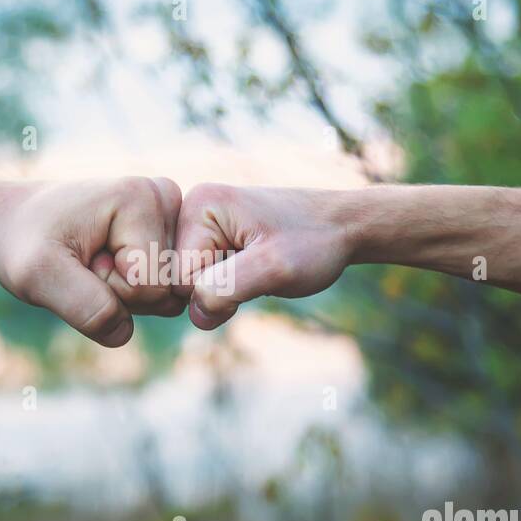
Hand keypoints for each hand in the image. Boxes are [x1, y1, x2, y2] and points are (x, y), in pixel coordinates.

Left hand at [0, 176, 186, 346]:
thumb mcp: (38, 274)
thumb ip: (85, 305)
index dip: (108, 287)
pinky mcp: (166, 239)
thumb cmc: (24, 244)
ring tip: (93, 262)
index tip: (80, 257)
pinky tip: (106, 265)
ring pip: (167, 297)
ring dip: (124, 294)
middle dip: (120, 292)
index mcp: (143, 197)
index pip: (150, 286)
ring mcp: (170, 220)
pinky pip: (164, 295)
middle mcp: (166, 200)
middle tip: (84, 262)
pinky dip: (132, 294)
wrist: (15, 227)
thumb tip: (125, 332)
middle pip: (165, 293)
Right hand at [173, 183, 353, 329]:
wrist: (342, 228)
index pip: (179, 279)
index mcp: (198, 206)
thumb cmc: (314, 242)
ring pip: (191, 286)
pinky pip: (201, 281)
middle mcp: (190, 211)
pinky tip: (251, 268)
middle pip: (179, 282)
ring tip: (256, 268)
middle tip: (257, 271)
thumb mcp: (274, 268)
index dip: (217, 292)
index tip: (255, 273)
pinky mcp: (210, 240)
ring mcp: (199, 226)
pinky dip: (227, 287)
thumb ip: (227, 289)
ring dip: (224, 290)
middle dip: (218, 291)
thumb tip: (195, 314)